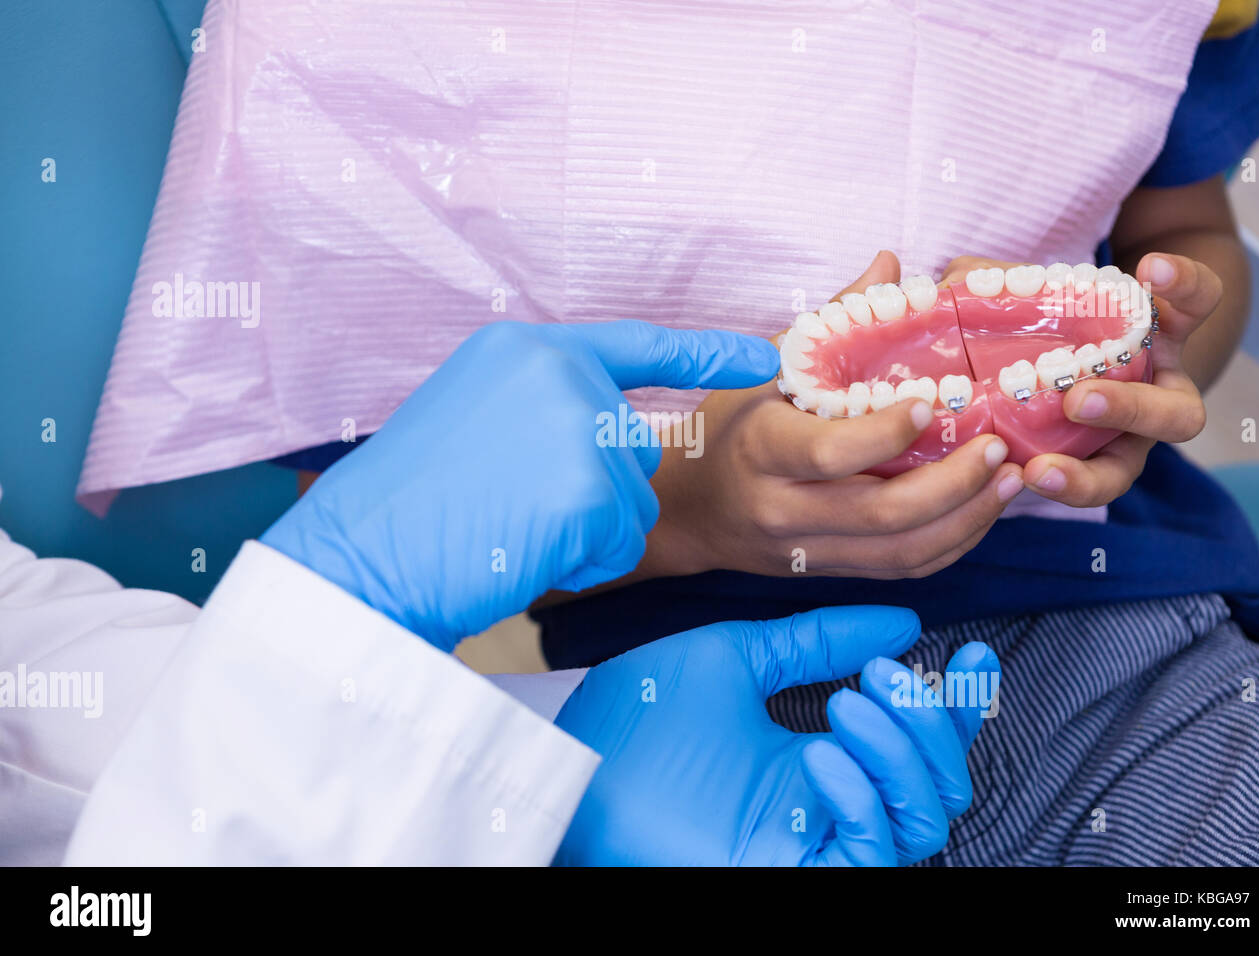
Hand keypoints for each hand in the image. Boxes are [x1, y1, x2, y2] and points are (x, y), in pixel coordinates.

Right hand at [261, 320, 777, 649]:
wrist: (358, 558)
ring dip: (588, 534)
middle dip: (596, 496)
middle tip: (512, 510)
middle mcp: (558, 373)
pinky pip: (621, 543)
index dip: (701, 352)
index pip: (634, 345)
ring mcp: (577, 427)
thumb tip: (613, 435)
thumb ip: (543, 409)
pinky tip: (523, 551)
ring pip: (633, 502)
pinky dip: (582, 563)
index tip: (759, 358)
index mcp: (524, 349)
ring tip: (510, 529)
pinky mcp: (588, 489)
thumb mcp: (473, 419)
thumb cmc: (406, 506)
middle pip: (633, 450)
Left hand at [554, 605, 999, 865]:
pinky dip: (863, 799)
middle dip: (933, 727)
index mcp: (821, 757)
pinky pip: (870, 853)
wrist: (575, 764)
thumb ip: (815, 642)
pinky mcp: (793, 871)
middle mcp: (828, 805)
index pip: (914, 743)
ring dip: (901, 753)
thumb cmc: (640, 717)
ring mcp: (812, 842)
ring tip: (850, 700)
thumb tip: (897, 623)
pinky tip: (821, 750)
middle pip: (936, 788)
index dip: (954, 703)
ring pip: (919, 822)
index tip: (968, 653)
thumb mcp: (737, 659)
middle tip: (889, 675)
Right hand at [641, 251, 1022, 580]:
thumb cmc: (726, 428)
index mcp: (763, 450)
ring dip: (967, 519)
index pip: (831, 451)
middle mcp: (784, 509)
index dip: (888, 432)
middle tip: (997, 446)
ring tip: (1010, 479)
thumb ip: (831, 320)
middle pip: (882, 514)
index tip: (933, 402)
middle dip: (954, 484)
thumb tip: (893, 263)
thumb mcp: (762, 368)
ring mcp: (807, 549)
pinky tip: (982, 510)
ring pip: (901, 552)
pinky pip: (900, 569)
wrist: (688, 511)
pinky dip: (950, 544)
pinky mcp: (829, 571)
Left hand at [941, 254, 1213, 506]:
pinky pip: (1081, 488)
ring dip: (1087, 475)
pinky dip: (1053, 485)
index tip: (1151, 269)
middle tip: (1078, 399)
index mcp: (1153, 335)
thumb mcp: (1026, 296)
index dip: (1185, 284)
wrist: (1027, 378)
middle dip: (1131, 408)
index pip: (1195, 301)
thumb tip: (959, 282)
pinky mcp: (1086, 474)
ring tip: (1039, 470)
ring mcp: (1122, 442)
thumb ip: (1001, 283)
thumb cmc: (1037, 324)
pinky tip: (1014, 476)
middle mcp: (1153, 392)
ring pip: (1125, 471)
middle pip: (1177, 413)